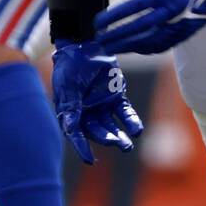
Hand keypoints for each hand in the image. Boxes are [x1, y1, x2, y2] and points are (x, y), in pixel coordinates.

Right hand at [52, 39, 143, 165]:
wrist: (85, 45)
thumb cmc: (70, 66)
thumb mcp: (68, 86)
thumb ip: (71, 108)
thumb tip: (70, 129)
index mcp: (71, 113)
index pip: (76, 134)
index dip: (82, 147)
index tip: (89, 160)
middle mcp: (87, 113)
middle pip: (97, 131)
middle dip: (107, 139)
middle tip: (118, 144)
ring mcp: (102, 106)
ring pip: (112, 126)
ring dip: (120, 135)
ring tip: (127, 145)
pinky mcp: (117, 97)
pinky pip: (125, 113)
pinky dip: (131, 121)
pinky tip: (137, 130)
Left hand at [93, 0, 205, 54]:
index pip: (136, 6)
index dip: (116, 16)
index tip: (98, 22)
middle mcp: (171, 11)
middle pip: (141, 28)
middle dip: (118, 36)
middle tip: (100, 41)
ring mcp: (177, 25)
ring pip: (150, 41)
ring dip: (129, 46)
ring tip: (111, 49)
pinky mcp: (182, 34)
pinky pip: (161, 45)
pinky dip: (145, 49)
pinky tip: (132, 49)